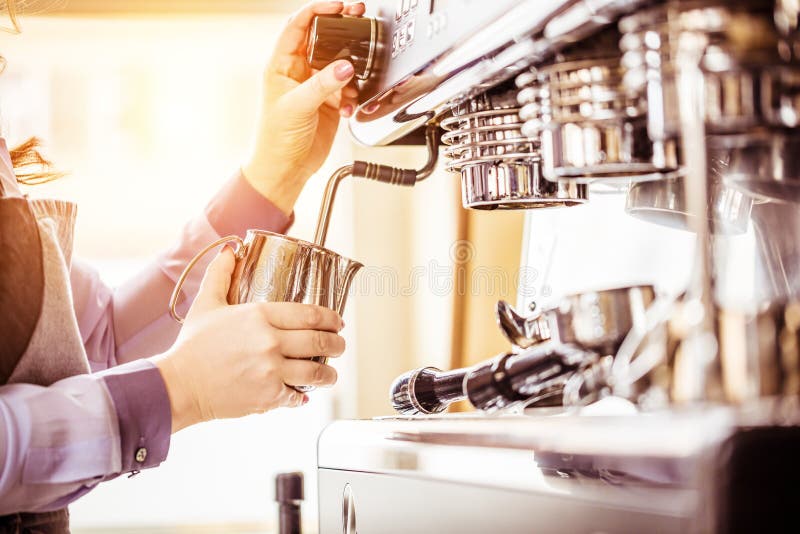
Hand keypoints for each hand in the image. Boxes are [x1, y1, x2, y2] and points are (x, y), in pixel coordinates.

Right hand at [152, 248, 344, 432]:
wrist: (178, 384)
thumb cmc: (192, 345)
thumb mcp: (206, 304)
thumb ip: (220, 275)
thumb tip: (229, 251)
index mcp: (260, 316)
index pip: (311, 314)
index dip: (332, 318)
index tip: (337, 322)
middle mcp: (270, 342)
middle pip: (320, 341)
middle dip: (337, 344)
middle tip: (340, 346)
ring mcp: (271, 370)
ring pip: (316, 372)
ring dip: (329, 373)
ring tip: (331, 374)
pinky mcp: (268, 396)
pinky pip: (297, 396)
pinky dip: (303, 396)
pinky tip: (303, 394)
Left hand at [242, 1, 365, 214]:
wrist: (285, 170)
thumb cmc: (275, 139)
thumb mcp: (296, 107)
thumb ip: (322, 85)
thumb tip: (344, 66)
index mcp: (280, 64)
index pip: (298, 25)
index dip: (317, 10)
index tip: (338, 6)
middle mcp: (298, 71)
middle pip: (322, 39)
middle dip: (341, 30)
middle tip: (358, 18)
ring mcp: (315, 86)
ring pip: (338, 64)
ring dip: (350, 69)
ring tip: (353, 80)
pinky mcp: (329, 103)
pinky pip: (347, 88)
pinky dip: (353, 93)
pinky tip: (349, 104)